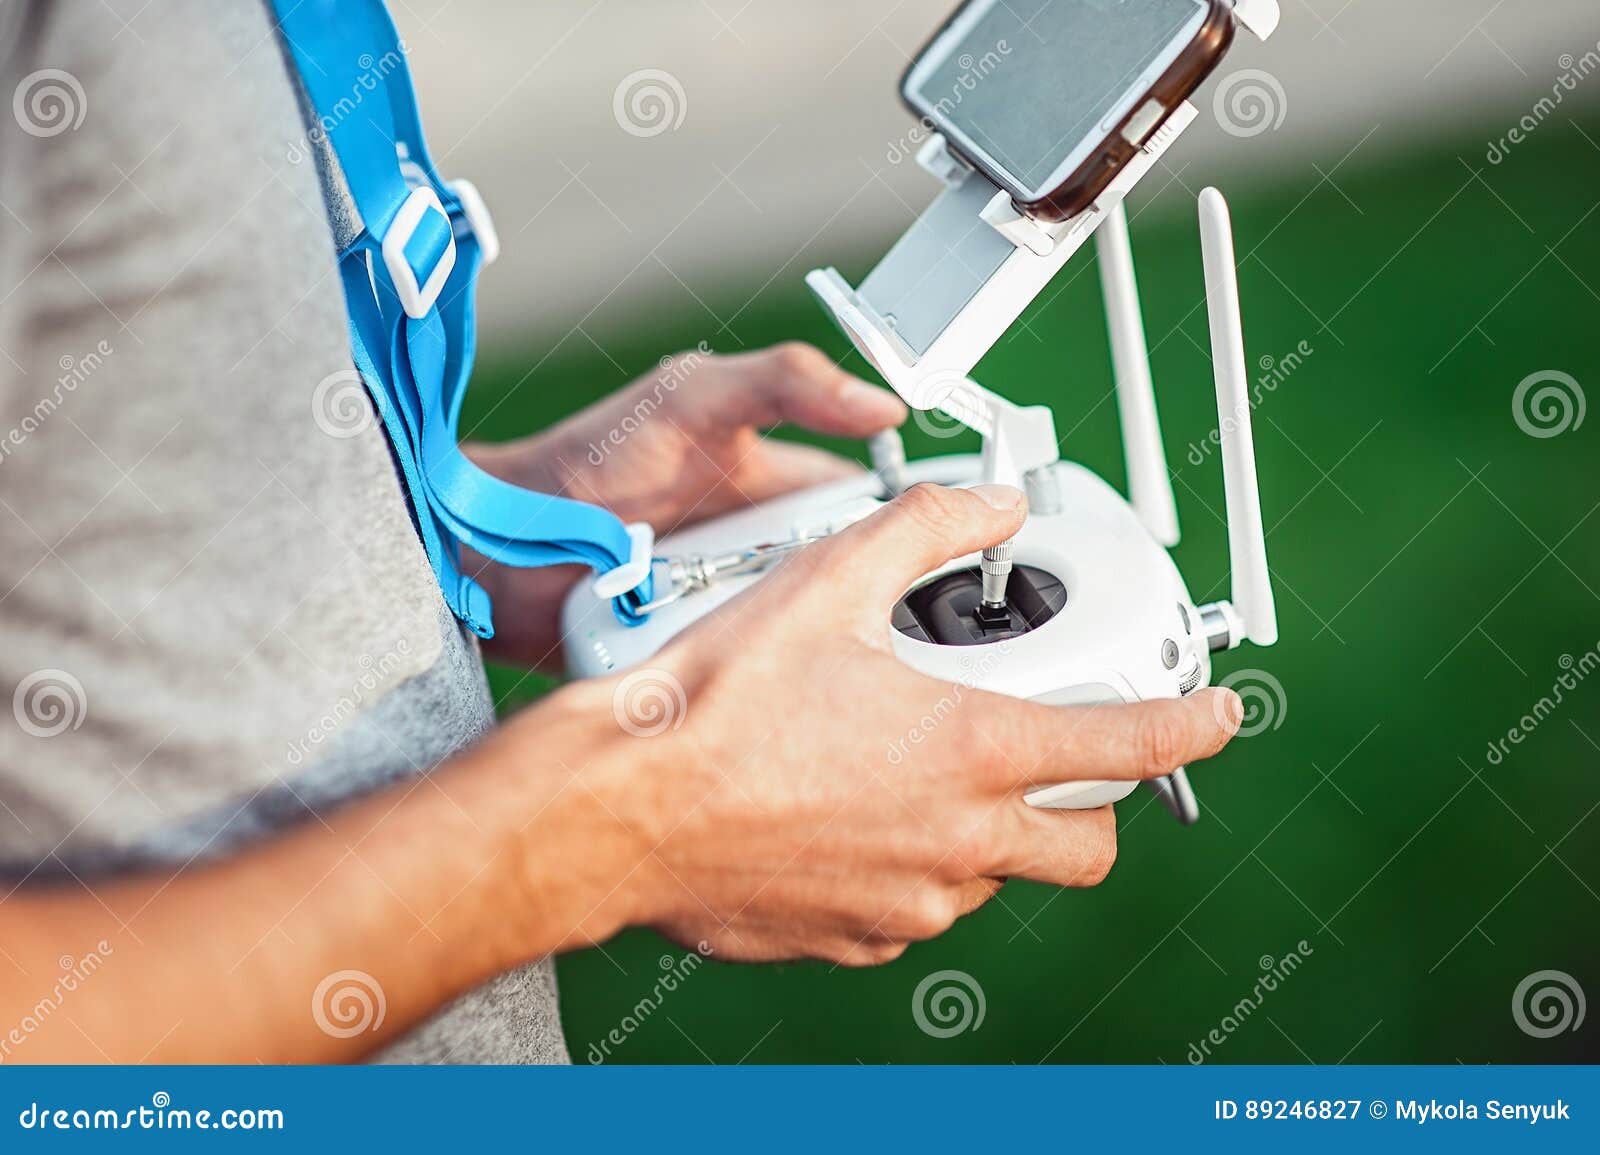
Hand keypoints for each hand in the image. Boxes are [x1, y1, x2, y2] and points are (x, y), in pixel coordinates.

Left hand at [465, 342, 905, 666]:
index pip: (879, 509)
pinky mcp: (704, 665)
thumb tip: (885, 406)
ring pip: (811, 642)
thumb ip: (785, 384)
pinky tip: (778, 700)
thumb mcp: (693, 397)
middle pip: (854, 587)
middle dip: (874, 606)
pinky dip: (765, 685)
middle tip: (889, 623)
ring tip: (833, 665)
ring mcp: (738, 614)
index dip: (922, 526)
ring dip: (820, 653)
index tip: (963, 549)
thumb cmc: (588, 459)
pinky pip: (755, 681)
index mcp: (786, 488)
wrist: (497, 548)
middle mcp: (772, 556)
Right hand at [573, 483, 1243, 965]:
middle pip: (1085, 849)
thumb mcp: (829, 585)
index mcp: (972, 752)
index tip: (1217, 715)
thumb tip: (983, 505)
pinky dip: (908, 867)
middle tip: (1045, 756)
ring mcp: (907, 902)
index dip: (1191, 725)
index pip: (1128, 747)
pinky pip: (913, 910)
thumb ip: (925, 532)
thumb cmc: (714, 703)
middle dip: (1090, 807)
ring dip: (983, 832)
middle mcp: (956, 841)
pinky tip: (848, 817)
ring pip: (994, 880)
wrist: (618, 806)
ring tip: (913, 773)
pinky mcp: (853, 938)